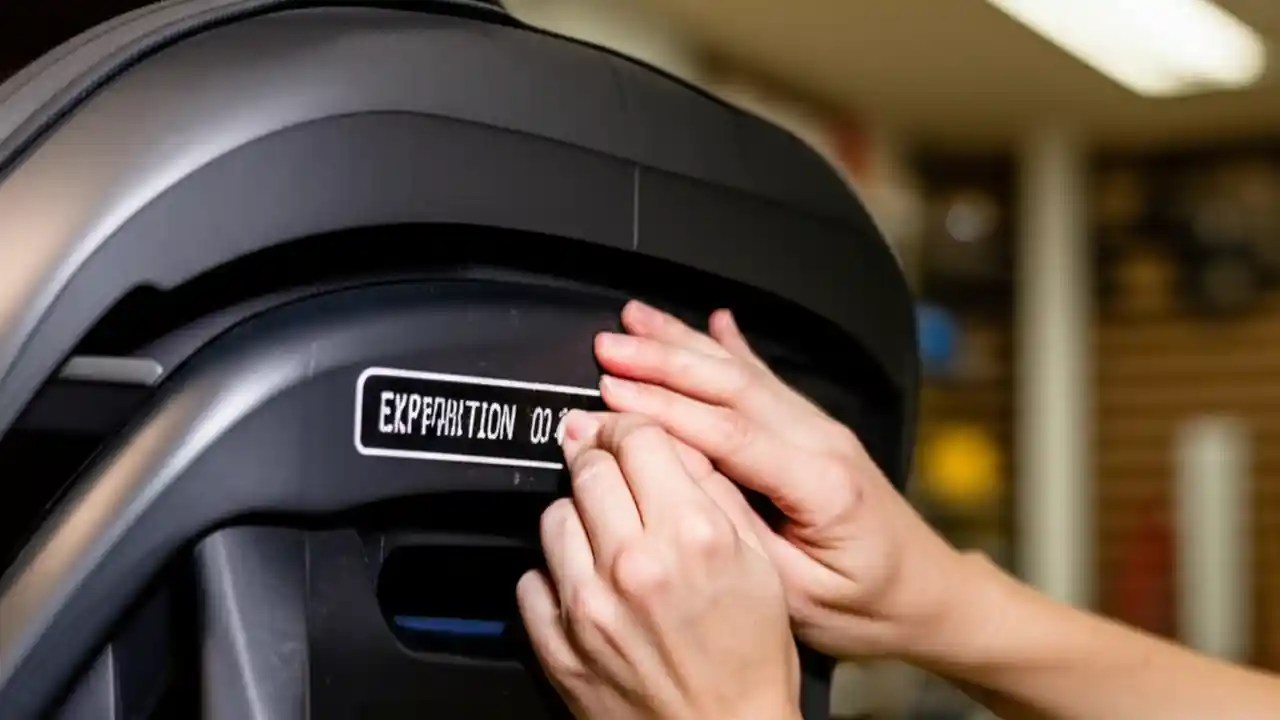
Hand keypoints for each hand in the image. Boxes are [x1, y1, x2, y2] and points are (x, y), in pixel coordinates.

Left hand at [517, 412, 800, 719]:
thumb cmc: (751, 658)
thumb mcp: (758, 563)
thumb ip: (712, 494)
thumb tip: (668, 444)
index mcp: (693, 535)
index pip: (637, 438)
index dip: (630, 426)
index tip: (627, 431)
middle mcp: (634, 563)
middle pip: (589, 467)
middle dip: (600, 458)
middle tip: (609, 468)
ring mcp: (588, 605)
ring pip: (554, 516)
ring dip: (577, 515)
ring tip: (604, 535)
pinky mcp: (556, 644)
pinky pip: (532, 578)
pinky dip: (554, 575)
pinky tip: (586, 585)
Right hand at [591, 301, 976, 663]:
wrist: (932, 598)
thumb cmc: (870, 609)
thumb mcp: (800, 597)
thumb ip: (742, 536)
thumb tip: (682, 488)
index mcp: (821, 484)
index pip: (730, 433)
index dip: (665, 409)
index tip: (611, 391)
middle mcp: (824, 443)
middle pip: (733, 387)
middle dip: (664, 361)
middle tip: (607, 345)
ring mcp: (823, 431)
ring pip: (745, 374)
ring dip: (686, 346)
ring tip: (636, 320)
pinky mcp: (819, 432)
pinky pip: (767, 381)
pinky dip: (732, 349)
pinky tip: (713, 324)